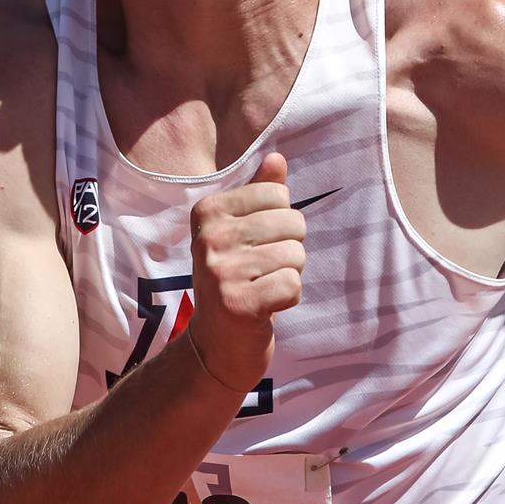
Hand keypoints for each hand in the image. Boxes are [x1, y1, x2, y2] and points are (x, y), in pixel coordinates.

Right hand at [185, 153, 306, 390]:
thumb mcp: (240, 232)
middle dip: (290, 250)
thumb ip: (260, 194)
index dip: (281, 222)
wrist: (215, 345)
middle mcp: (209, 238)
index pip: (278, 194)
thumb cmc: (235, 279)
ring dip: (289, 275)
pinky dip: (288, 298)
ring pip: (296, 255)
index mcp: (207, 212)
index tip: (256, 245)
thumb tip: (277, 158)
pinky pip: (293, 285)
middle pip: (292, 223)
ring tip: (263, 287)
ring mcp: (221, 271)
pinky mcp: (238, 304)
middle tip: (263, 271)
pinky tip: (266, 307)